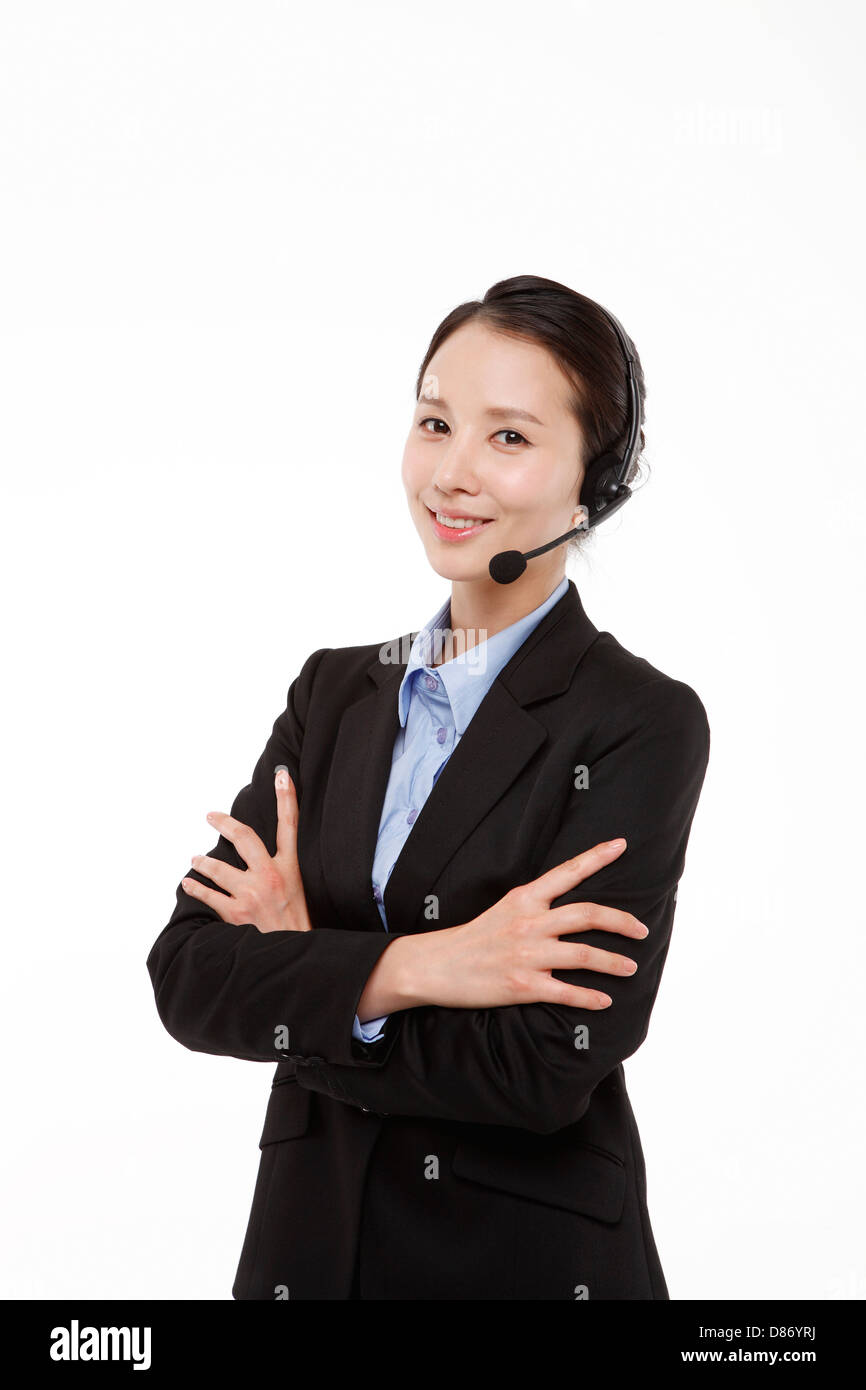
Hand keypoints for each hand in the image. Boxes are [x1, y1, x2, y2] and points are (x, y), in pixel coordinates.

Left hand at [180, 765, 312, 933]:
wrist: (294, 953)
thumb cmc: (295, 923)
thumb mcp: (296, 891)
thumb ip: (280, 871)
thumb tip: (258, 859)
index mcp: (289, 867)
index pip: (290, 825)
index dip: (287, 797)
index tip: (282, 775)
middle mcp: (271, 875)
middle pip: (244, 837)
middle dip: (224, 823)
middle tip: (210, 816)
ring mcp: (251, 893)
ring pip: (217, 867)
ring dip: (202, 862)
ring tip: (195, 860)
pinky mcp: (235, 912)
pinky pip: (208, 894)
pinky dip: (194, 888)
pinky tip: (187, 884)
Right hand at [368, 838, 645, 1015]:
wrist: (434, 966)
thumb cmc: (471, 939)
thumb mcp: (503, 909)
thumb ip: (535, 906)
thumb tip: (569, 909)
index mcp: (524, 899)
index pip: (567, 872)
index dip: (596, 857)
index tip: (621, 845)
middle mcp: (529, 922)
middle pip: (587, 915)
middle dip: (621, 921)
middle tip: (642, 930)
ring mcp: (526, 955)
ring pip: (584, 955)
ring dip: (614, 962)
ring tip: (631, 967)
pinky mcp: (522, 986)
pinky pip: (566, 992)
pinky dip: (590, 998)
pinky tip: (604, 1001)